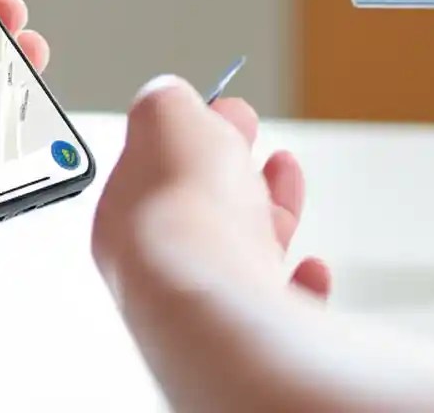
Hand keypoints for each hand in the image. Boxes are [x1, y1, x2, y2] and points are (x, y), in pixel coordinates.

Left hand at [92, 76, 329, 304]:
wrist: (220, 303)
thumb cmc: (187, 217)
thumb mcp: (167, 116)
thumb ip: (165, 100)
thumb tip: (167, 94)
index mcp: (124, 220)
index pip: (153, 169)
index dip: (192, 132)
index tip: (225, 108)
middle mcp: (158, 270)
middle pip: (201, 211)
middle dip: (234, 168)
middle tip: (254, 141)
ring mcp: (207, 306)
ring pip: (242, 256)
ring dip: (271, 213)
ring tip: (286, 178)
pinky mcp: (255, 338)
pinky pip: (281, 309)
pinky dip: (298, 284)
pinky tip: (308, 268)